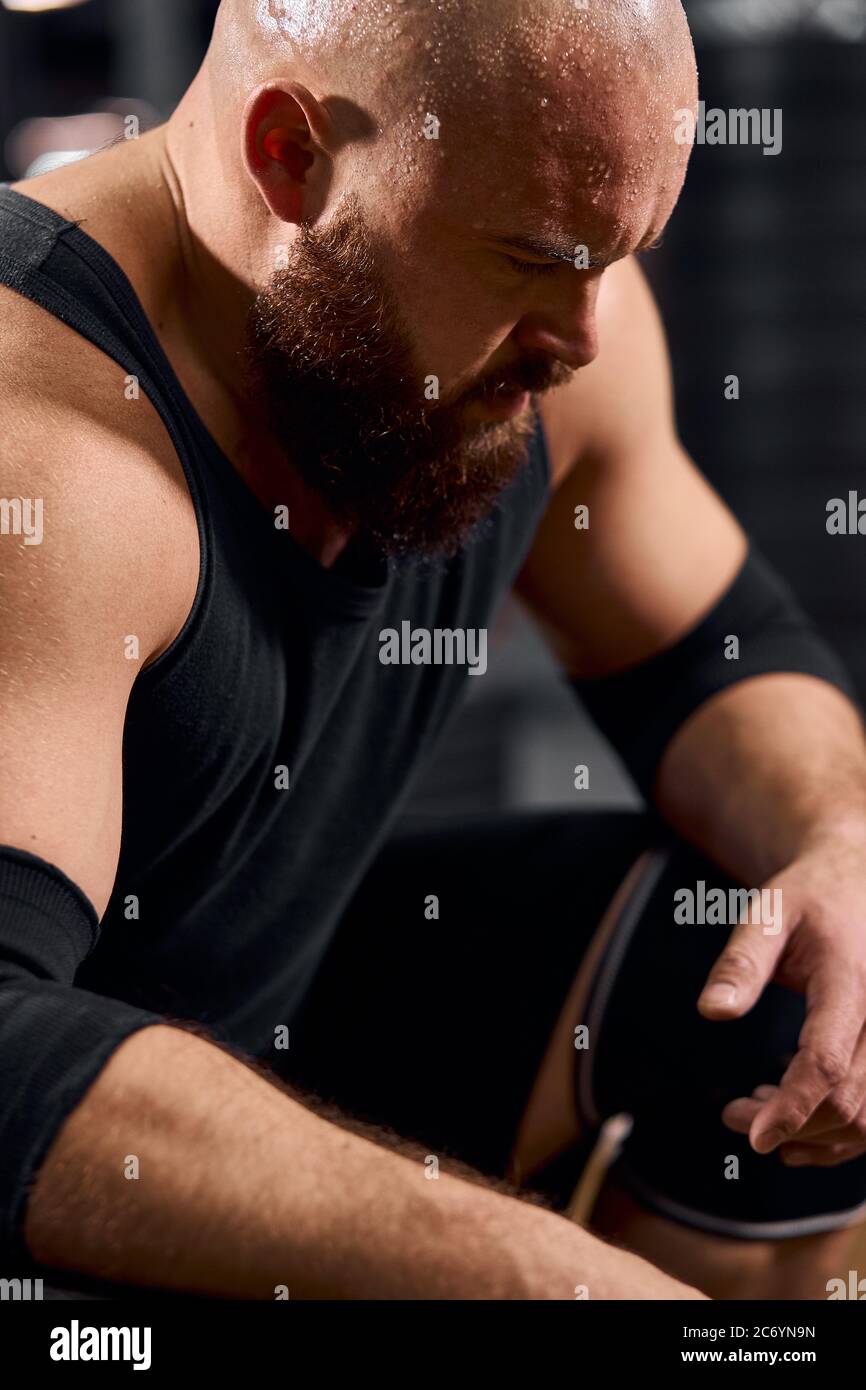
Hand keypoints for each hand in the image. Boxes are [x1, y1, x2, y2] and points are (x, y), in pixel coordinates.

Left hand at [696, 831, 865, 1166]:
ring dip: (814, 1136)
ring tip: (758, 1113)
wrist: (855, 880)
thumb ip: (741, 963)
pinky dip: (839, 1134)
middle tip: (732, 1113)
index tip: (753, 1135)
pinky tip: (796, 1120)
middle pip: (846, 1101)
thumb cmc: (811, 896)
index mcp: (851, 980)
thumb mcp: (768, 912)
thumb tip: (712, 1012)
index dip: (791, 1107)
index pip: (827, 1062)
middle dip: (787, 1123)